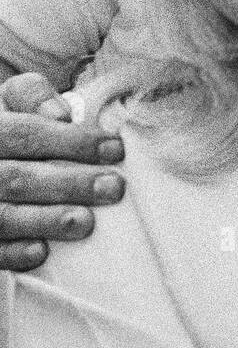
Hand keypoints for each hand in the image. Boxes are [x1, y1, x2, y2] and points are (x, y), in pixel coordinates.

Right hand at [0, 72, 124, 270]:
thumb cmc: (4, 130)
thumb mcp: (8, 101)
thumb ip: (32, 95)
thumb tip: (62, 115)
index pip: (24, 134)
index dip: (71, 141)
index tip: (115, 150)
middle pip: (15, 178)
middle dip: (68, 183)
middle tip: (113, 188)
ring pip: (1, 216)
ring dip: (45, 220)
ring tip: (86, 222)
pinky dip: (12, 252)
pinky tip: (41, 252)